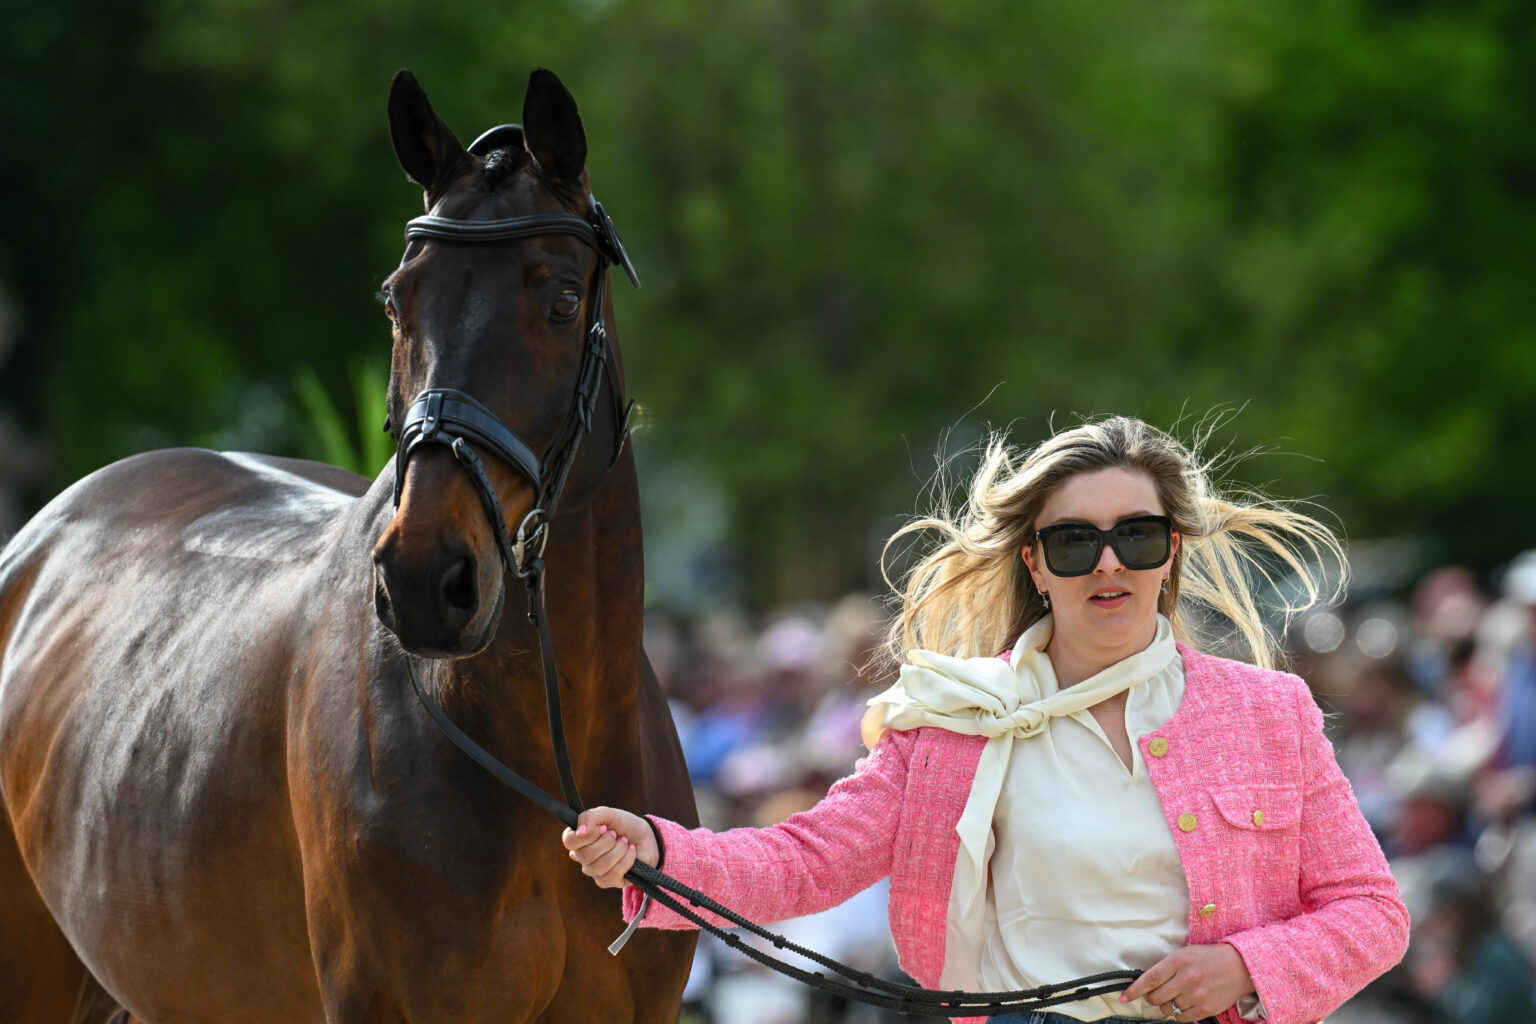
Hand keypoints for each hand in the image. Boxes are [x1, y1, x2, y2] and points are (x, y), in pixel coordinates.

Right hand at [560, 806, 658, 888]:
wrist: (646, 836)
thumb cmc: (623, 825)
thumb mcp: (608, 814)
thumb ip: (590, 816)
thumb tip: (580, 831)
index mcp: (578, 839)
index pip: (569, 841)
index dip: (588, 834)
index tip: (603, 827)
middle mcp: (582, 857)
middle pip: (586, 855)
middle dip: (607, 841)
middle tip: (616, 834)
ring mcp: (594, 871)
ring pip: (601, 865)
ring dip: (619, 850)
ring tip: (625, 842)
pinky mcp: (608, 881)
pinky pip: (614, 874)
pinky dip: (627, 860)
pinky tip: (631, 852)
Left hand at [1119, 942, 1254, 1020]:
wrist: (1241, 966)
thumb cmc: (1209, 958)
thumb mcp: (1186, 953)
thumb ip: (1167, 967)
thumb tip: (1148, 984)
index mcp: (1179, 960)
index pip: (1150, 979)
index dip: (1135, 990)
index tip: (1124, 996)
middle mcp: (1187, 978)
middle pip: (1156, 998)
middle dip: (1152, 998)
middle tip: (1158, 993)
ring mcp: (1197, 995)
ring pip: (1168, 1009)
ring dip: (1168, 1005)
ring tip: (1178, 995)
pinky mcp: (1206, 1008)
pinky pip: (1182, 1018)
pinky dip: (1180, 1014)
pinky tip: (1186, 1004)